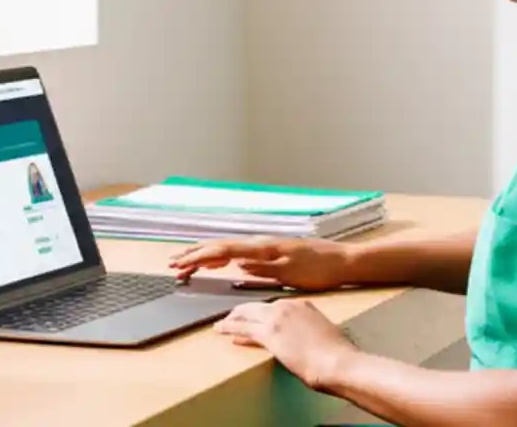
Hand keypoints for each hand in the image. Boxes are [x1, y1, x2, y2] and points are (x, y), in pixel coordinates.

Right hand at [168, 238, 353, 290]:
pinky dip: (222, 257)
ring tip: (187, 262)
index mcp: (263, 249)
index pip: (223, 251)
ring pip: (228, 248)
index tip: (180, 265)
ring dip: (206, 255)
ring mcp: (266, 246)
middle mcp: (261, 244)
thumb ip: (262, 268)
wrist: (343, 261)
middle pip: (220, 247)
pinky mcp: (272, 251)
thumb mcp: (290, 273)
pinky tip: (220, 262)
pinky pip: (239, 252)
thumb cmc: (319, 270)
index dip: (199, 258)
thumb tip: (235, 263)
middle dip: (195, 254)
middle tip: (173, 264)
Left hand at [214, 300, 357, 390]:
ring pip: (246, 315)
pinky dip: (229, 328)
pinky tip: (221, 330)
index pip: (275, 306)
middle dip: (242, 311)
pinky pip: (242, 328)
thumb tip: (308, 340)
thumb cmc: (337, 354)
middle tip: (232, 316)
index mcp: (303, 305)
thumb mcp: (324, 333)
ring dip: (231, 319)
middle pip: (257, 306)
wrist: (337, 361)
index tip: (255, 315)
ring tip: (221, 324)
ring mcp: (276, 318)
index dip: (262, 312)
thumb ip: (312, 330)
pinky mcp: (268, 334)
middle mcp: (288, 306)